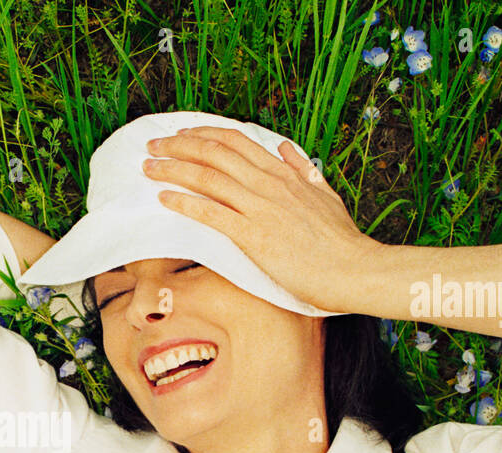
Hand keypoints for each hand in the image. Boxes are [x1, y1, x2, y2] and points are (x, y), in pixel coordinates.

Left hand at [143, 126, 381, 313]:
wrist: (353, 269)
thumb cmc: (341, 240)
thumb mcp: (325, 195)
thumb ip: (304, 170)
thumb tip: (288, 149)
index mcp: (284, 172)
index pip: (235, 141)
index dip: (203, 134)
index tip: (181, 135)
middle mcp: (269, 183)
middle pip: (214, 153)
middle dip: (178, 146)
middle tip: (152, 145)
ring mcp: (260, 208)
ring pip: (207, 178)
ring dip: (173, 169)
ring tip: (148, 168)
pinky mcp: (253, 236)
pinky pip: (211, 213)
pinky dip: (184, 203)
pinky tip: (164, 199)